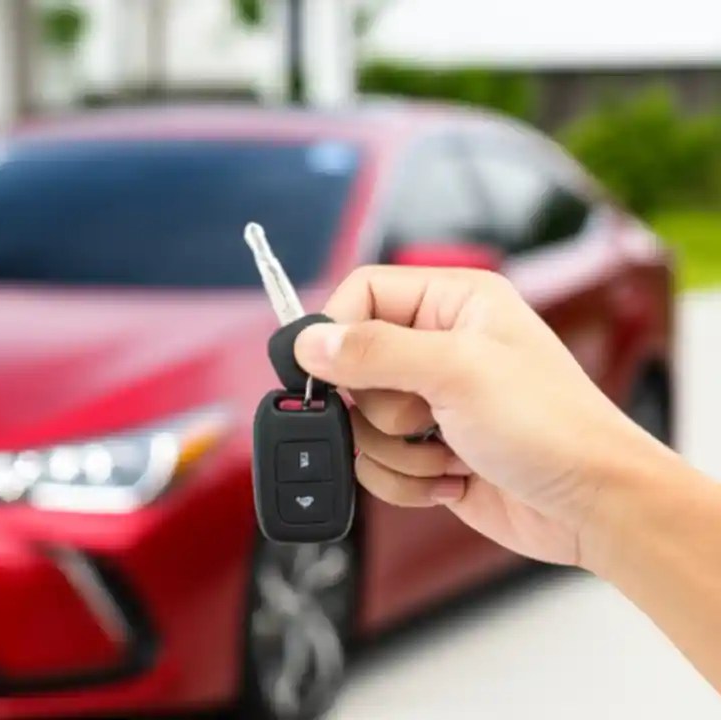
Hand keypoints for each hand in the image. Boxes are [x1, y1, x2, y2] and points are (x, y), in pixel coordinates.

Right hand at [293, 266, 666, 566]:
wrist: (596, 508)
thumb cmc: (554, 427)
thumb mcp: (458, 372)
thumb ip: (375, 351)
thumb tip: (310, 343)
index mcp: (455, 302)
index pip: (362, 293)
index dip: (337, 331)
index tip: (327, 372)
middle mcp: (441, 347)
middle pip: (352, 367)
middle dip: (379, 408)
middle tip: (421, 416)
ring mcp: (434, 403)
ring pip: (360, 423)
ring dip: (396, 452)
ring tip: (449, 453)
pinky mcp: (430, 452)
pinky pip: (377, 465)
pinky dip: (407, 481)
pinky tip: (453, 477)